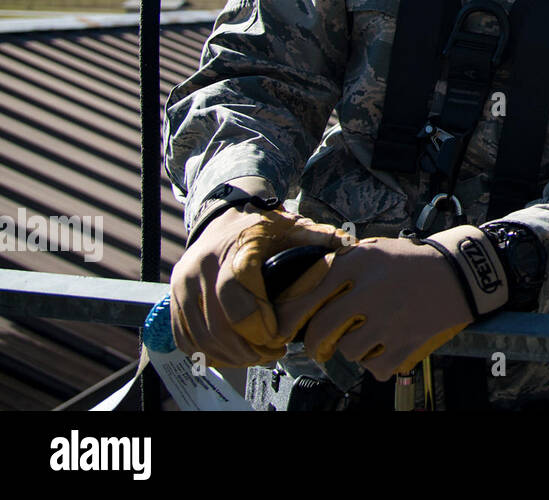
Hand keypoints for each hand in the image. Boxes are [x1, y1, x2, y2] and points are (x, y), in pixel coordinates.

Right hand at [169, 201, 351, 367]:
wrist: (224, 215)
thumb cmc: (264, 227)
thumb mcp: (293, 226)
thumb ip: (321, 237)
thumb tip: (351, 246)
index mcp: (235, 252)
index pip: (240, 302)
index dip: (260, 327)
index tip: (279, 337)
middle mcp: (202, 267)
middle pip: (220, 325)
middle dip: (248, 348)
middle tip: (272, 354)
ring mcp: (183, 284)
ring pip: (202, 335)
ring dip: (230, 355)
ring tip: (256, 356)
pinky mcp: (173, 297)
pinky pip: (186, 336)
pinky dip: (208, 352)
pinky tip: (232, 354)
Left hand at [274, 226, 508, 380]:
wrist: (460, 273)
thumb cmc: (411, 262)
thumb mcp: (374, 251)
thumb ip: (340, 267)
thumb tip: (302, 292)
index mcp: (358, 264)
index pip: (308, 294)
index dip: (288, 317)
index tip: (280, 330)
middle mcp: (369, 291)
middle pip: (321, 330)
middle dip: (315, 344)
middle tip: (320, 347)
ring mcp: (388, 319)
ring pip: (348, 351)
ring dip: (353, 349)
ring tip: (367, 338)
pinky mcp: (407, 341)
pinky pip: (376, 367)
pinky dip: (378, 363)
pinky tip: (386, 348)